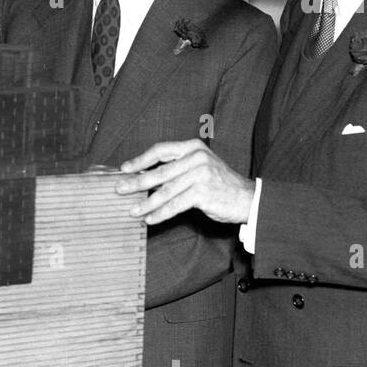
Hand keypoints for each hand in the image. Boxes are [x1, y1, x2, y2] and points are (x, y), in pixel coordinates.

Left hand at [115, 139, 254, 225]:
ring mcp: (200, 174)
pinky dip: (161, 213)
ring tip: (132, 211)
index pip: (160, 150)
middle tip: (119, 190)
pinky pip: (175, 204)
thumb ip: (176, 168)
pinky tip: (150, 219)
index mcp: (192, 147)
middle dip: (136, 182)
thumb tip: (145, 179)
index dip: (140, 160)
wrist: (247, 198)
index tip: (124, 169)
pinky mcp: (202, 192)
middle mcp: (196, 157)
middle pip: (159, 171)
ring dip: (146, 203)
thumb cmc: (219, 184)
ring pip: (165, 191)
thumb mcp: (199, 167)